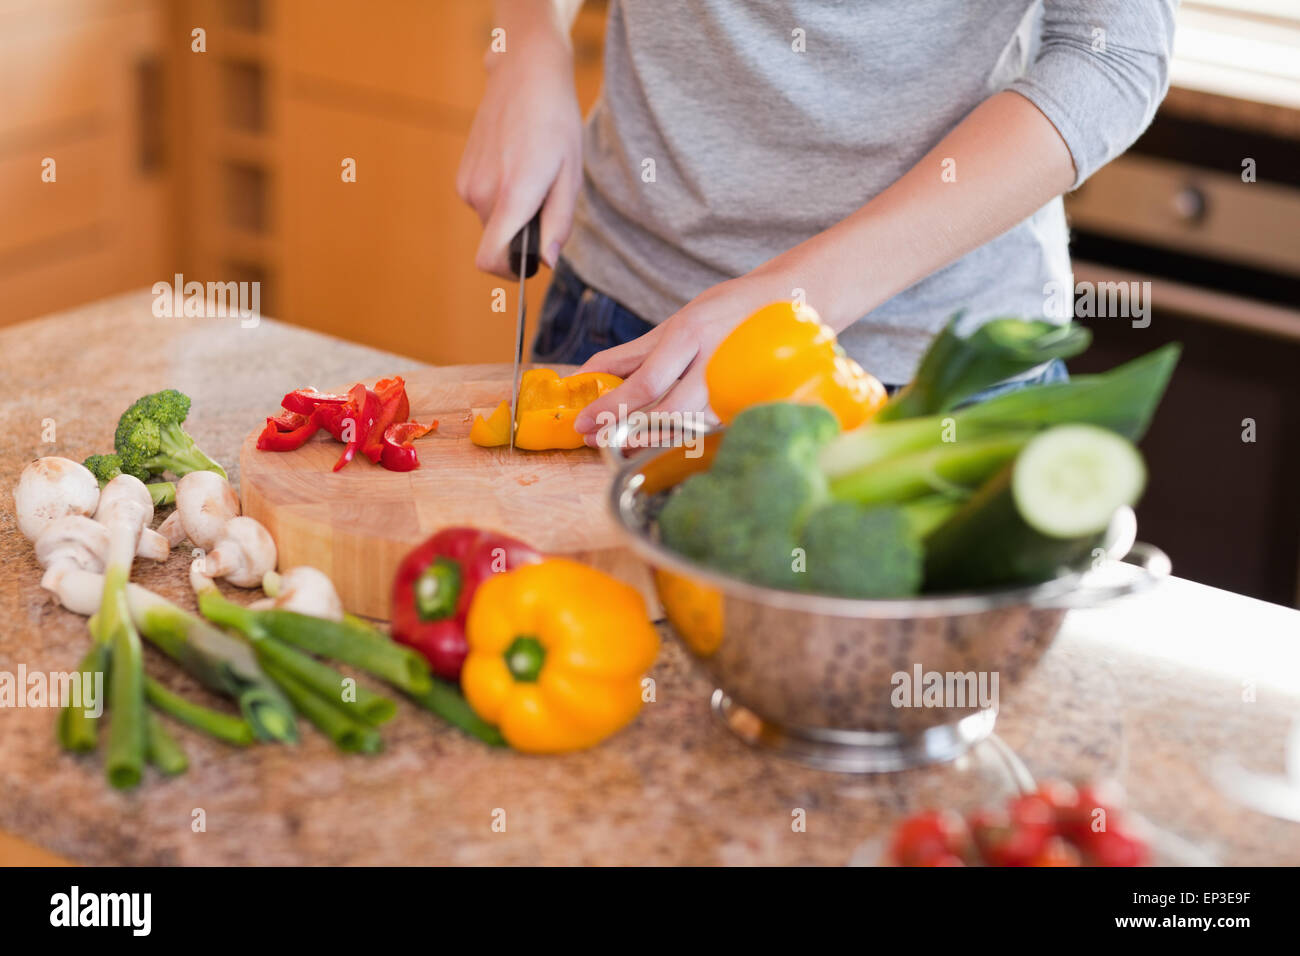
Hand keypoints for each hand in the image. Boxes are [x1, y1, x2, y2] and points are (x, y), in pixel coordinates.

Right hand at [456, 22, 582, 276]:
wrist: (525, 72)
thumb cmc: (556, 122)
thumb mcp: (570, 176)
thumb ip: (557, 225)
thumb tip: (545, 262)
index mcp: (512, 195)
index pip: (489, 259)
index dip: (509, 271)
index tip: (528, 262)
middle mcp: (481, 193)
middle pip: (498, 241)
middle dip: (521, 233)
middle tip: (545, 196)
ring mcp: (467, 182)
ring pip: (491, 221)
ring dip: (512, 212)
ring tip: (532, 174)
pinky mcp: (462, 173)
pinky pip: (484, 202)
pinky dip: (501, 196)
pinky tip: (516, 163)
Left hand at [573, 268, 798, 442]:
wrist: (786, 303)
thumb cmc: (724, 311)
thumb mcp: (675, 322)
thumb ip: (631, 353)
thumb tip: (586, 373)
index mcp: (691, 332)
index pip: (646, 382)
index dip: (610, 406)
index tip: (584, 422)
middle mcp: (714, 360)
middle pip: (667, 410)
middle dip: (627, 429)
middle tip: (598, 439)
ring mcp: (735, 384)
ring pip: (688, 425)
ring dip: (651, 439)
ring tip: (622, 443)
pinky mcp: (748, 402)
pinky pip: (707, 428)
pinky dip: (678, 436)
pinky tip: (657, 439)